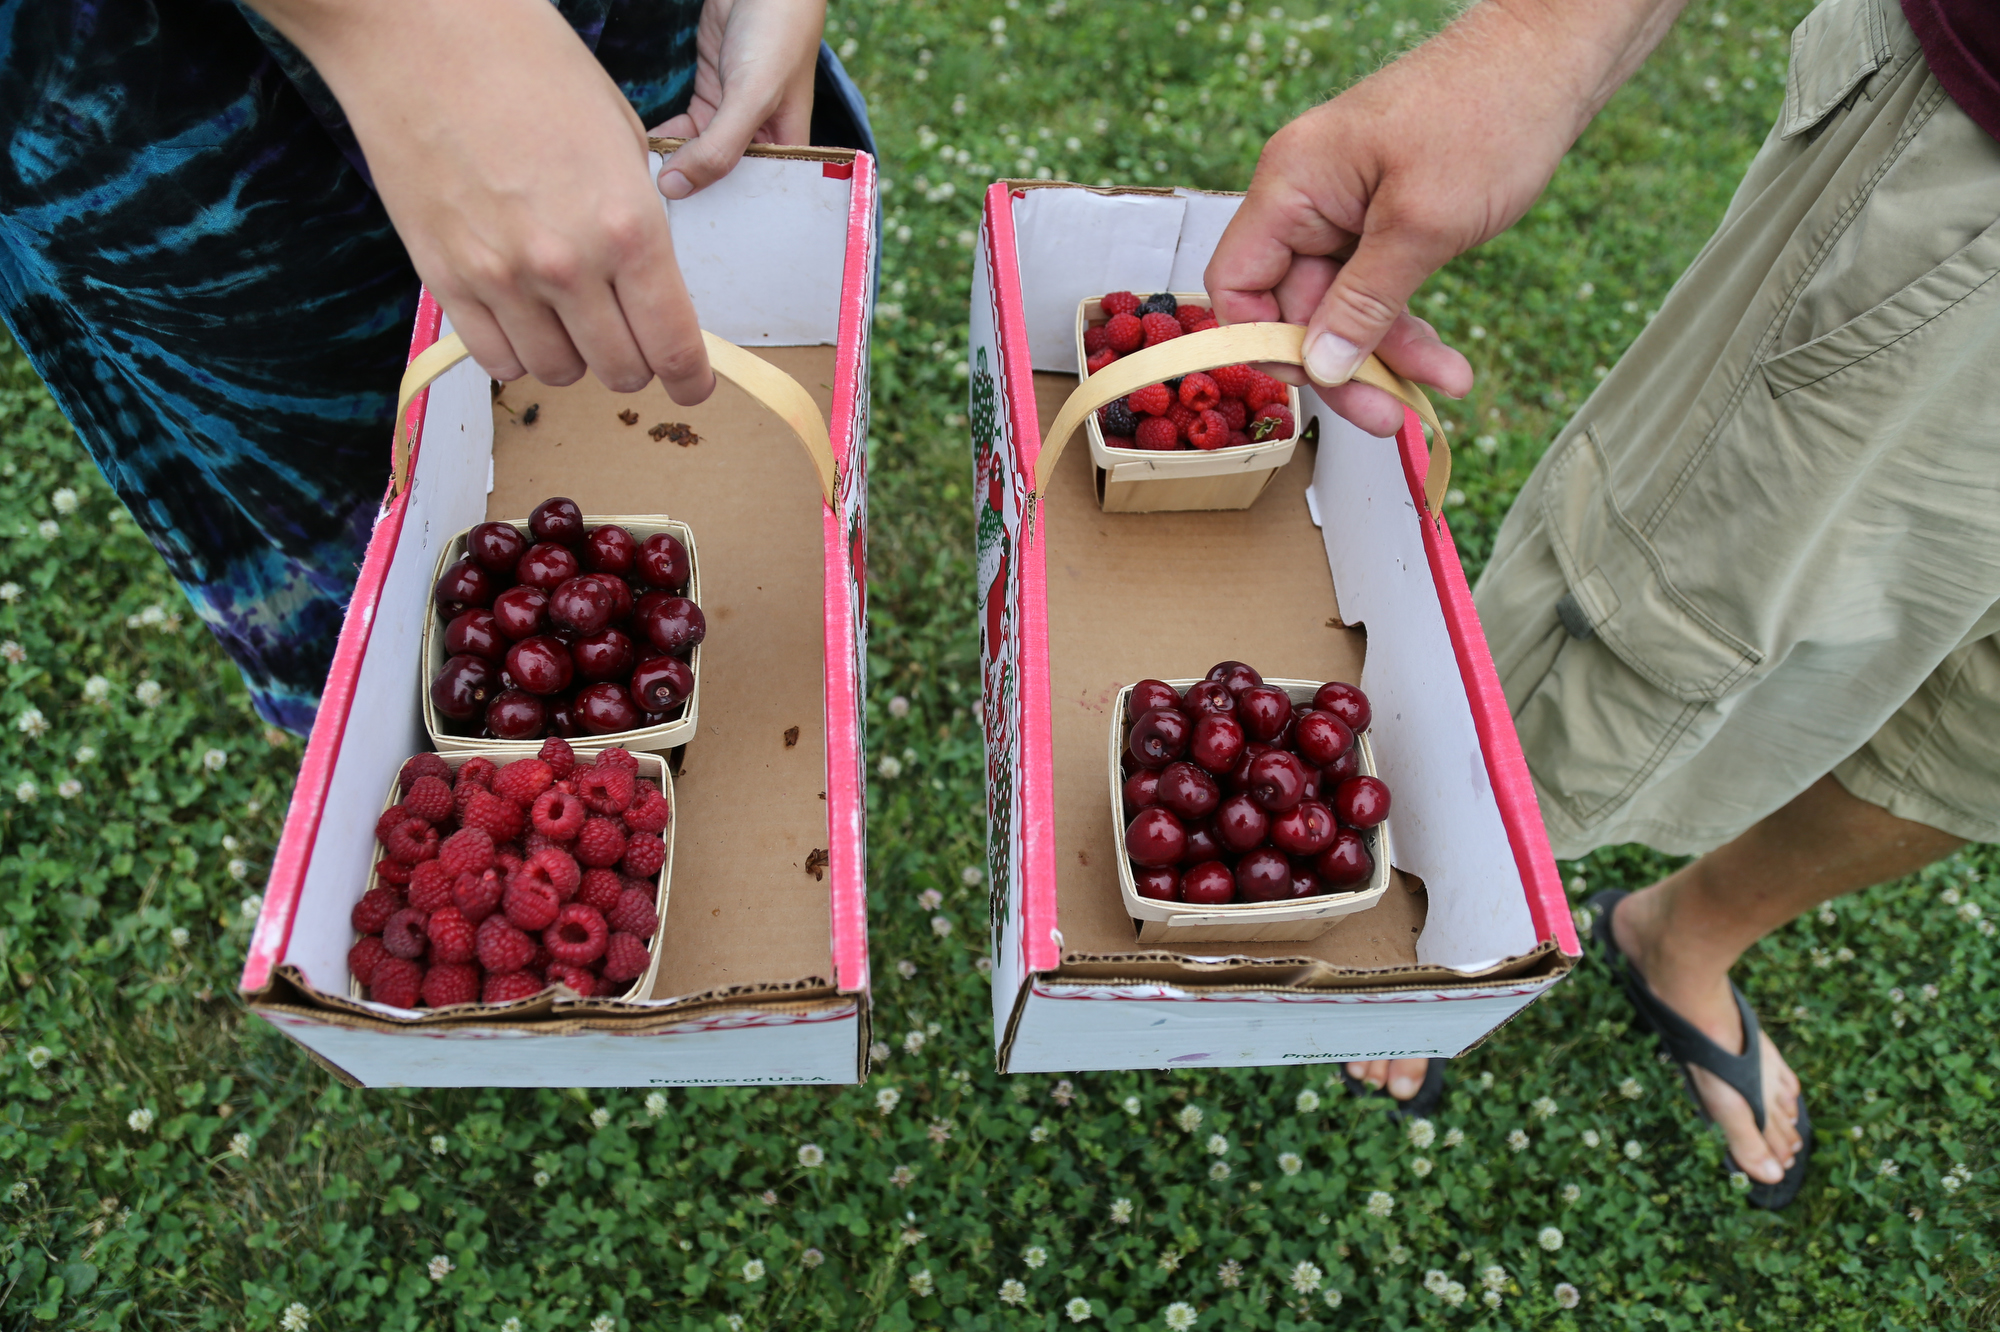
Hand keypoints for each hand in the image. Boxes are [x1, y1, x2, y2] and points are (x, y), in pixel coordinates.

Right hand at [250, 0, 715, 402]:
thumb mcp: (618, 135)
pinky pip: (494, 357)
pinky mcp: (444, 278)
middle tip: (632, 341)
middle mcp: (569, 264)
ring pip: (558, 373)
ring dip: (575, 358)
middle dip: (637, 364)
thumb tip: (646, 277)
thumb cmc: (528, 65)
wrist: (420, 32)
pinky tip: (523, 319)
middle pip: (621, 370)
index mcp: (629, 225)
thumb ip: (637, 218)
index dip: (690, 377)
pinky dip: (517, 352)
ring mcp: (501, 277)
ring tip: (571, 320)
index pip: (674, 344)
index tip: (692, 384)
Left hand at [653, 0, 826, 198]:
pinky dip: (663, 139)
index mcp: (785, 151)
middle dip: (690, 195)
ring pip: (696, 156)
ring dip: (671, 166)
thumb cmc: (776, 35)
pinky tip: (639, 151)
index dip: (721, 217)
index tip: (684, 235)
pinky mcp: (707, 96)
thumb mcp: (752, 97)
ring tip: (638, 186)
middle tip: (651, 217)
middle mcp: (759, 142)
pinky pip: (681, 130)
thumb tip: (674, 189)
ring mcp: (730, 119)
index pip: (752, 199)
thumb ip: (718, 147)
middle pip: (721, 182)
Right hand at [1207, 0, 1685, 434]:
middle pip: (1295, 308)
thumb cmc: (1487, 113)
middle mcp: (1306, 196)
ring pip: (1342, 307)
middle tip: (1390, 416)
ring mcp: (1344, 207)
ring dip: (1388, 353)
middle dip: (1347, 363)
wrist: (1550, 61)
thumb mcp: (1423, 223)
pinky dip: (1405, 324)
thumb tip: (1320, 367)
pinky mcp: (1381, 217)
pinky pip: (1375, 288)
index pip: (1238, 284)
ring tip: (1444, 384)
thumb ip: (1364, 301)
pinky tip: (1443, 358)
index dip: (1268, 344)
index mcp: (1292, 184)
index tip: (1320, 384)